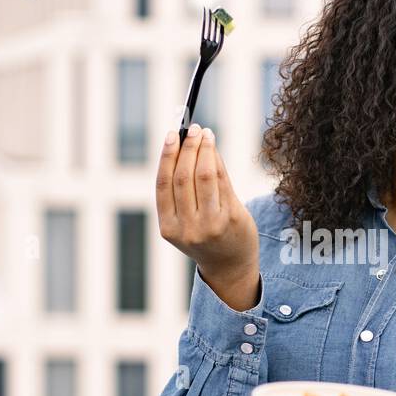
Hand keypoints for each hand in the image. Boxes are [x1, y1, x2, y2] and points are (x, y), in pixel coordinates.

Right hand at [155, 123, 259, 292]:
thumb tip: (183, 144)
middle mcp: (188, 228)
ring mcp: (211, 225)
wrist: (229, 266)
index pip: (164, 184)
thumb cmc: (203, 236)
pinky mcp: (232, 218)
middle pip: (183, 177)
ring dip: (205, 150)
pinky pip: (223, 182)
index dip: (167, 156)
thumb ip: (180, 191)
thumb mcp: (184, 221)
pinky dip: (217, 162)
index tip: (172, 134)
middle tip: (192, 129)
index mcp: (168, 227)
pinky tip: (214, 150)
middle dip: (188, 148)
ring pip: (204, 177)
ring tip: (206, 134)